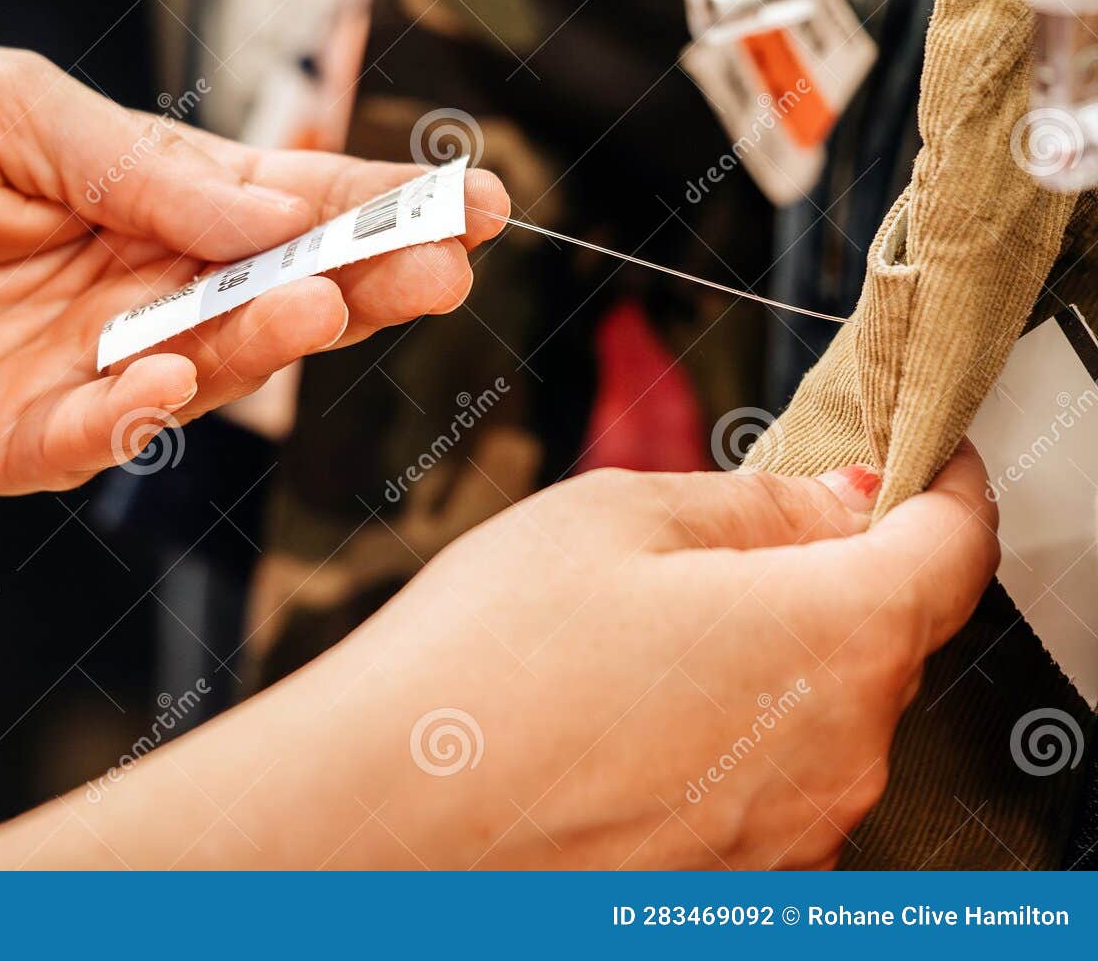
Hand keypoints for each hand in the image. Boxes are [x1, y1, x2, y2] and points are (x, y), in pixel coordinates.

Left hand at [0, 45, 505, 489]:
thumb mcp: (15, 109)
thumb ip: (143, 165)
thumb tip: (266, 203)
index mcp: (142, 200)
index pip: (284, 206)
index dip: (376, 207)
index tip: (471, 201)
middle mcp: (129, 289)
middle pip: (270, 295)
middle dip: (360, 281)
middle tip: (437, 265)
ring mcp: (78, 369)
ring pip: (202, 369)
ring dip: (260, 340)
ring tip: (313, 299)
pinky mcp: (10, 438)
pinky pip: (93, 437)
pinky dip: (133, 413)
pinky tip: (163, 374)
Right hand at [0, 447, 996, 867]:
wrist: (386, 812)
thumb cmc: (483, 660)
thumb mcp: (618, 515)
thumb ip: (757, 503)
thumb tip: (839, 499)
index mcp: (832, 634)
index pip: (953, 543)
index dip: (937, 482)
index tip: (914, 458)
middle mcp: (840, 754)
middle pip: (885, 629)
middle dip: (827, 567)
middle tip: (722, 534)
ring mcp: (792, 833)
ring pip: (821, 709)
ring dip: (771, 656)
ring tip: (636, 639)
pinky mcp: (737, 882)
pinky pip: (771, 782)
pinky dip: (731, 735)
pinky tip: (626, 714)